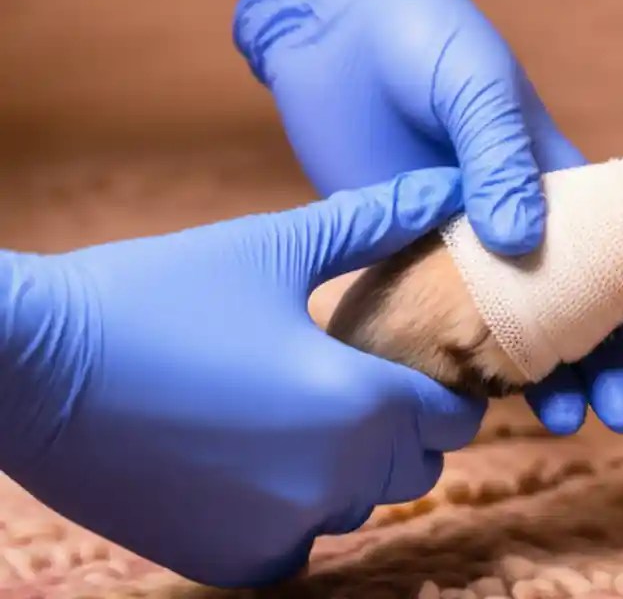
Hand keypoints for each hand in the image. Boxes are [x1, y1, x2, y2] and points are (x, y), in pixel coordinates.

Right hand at [0, 169, 483, 587]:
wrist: (26, 366)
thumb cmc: (153, 295)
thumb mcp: (273, 248)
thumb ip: (373, 224)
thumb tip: (445, 189)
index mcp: (360, 404)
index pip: (453, 417)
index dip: (446, 387)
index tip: (418, 364)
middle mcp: (334, 481)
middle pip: (414, 467)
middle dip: (400, 428)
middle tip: (353, 382)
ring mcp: (282, 528)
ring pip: (357, 506)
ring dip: (346, 469)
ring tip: (295, 413)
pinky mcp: (229, 560)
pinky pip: (298, 544)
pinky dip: (291, 512)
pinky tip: (253, 461)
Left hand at [231, 0, 622, 434]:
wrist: (337, 25)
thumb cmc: (427, 39)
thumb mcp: (476, 86)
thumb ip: (502, 160)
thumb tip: (523, 246)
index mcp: (552, 177)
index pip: (616, 250)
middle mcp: (515, 220)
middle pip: (575, 305)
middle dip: (605, 361)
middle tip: (621, 411)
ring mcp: (460, 244)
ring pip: (512, 327)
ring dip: (542, 377)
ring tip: (560, 424)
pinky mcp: (403, 254)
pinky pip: (441, 319)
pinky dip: (463, 361)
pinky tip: (476, 400)